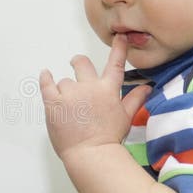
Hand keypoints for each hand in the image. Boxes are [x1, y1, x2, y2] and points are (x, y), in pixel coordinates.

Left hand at [39, 34, 150, 159]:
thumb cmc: (109, 138)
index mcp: (107, 90)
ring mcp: (70, 93)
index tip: (119, 37)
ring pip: (64, 81)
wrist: (91, 155)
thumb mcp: (126, 118)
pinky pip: (46, 83)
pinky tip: (45, 75)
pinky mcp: (53, 102)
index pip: (115, 64)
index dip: (118, 49)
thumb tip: (148, 88)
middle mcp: (89, 87)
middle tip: (76, 64)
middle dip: (79, 63)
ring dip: (65, 89)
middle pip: (82, 63)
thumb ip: (135, 100)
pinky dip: (45, 78)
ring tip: (68, 106)